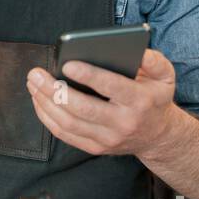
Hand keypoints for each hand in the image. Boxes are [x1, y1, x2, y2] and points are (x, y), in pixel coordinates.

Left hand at [26, 49, 180, 157]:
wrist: (158, 136)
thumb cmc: (155, 98)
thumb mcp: (165, 76)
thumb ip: (153, 60)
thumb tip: (136, 50)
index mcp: (140, 101)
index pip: (111, 87)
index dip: (88, 76)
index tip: (67, 63)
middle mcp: (123, 123)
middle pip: (82, 108)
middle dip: (54, 90)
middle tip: (36, 73)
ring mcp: (108, 139)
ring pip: (69, 123)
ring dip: (45, 102)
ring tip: (33, 83)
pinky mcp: (95, 148)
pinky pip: (65, 134)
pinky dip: (47, 117)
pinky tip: (38, 100)